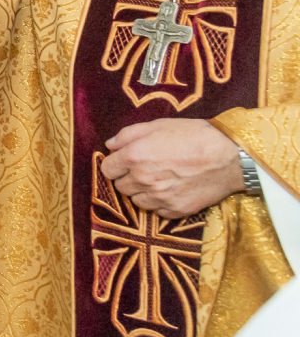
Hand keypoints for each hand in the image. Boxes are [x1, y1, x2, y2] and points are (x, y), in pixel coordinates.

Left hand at [101, 118, 245, 217]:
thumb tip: (110, 145)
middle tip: (146, 169)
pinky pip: (157, 211)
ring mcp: (160, 198)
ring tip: (160, 179)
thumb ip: (128, 135)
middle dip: (128, 178)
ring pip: (136, 201)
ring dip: (142, 192)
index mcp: (135, 156)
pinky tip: (172, 190)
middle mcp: (143, 179)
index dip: (115, 164)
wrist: (230, 156)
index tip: (125, 162)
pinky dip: (160, 203)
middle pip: (120, 186)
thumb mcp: (157, 125)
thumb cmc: (194, 135)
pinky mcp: (176, 210)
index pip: (107, 169)